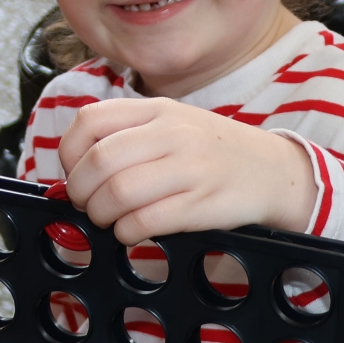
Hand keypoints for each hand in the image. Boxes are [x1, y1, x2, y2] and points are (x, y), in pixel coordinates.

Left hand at [58, 98, 314, 243]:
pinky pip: (144, 221)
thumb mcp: (171, 126)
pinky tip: (131, 230)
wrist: (275, 171)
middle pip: (98, 162)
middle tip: (86, 204)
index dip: (68, 153)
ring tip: (108, 218)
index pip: (89, 121)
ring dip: (100, 214)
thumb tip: (70, 175)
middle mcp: (172, 134)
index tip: (73, 173)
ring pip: (117, 193)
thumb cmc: (210, 152)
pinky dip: (125, 232)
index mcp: (157, 109)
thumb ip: (124, 139)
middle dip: (79, 191)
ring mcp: (189, 168)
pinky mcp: (202, 204)